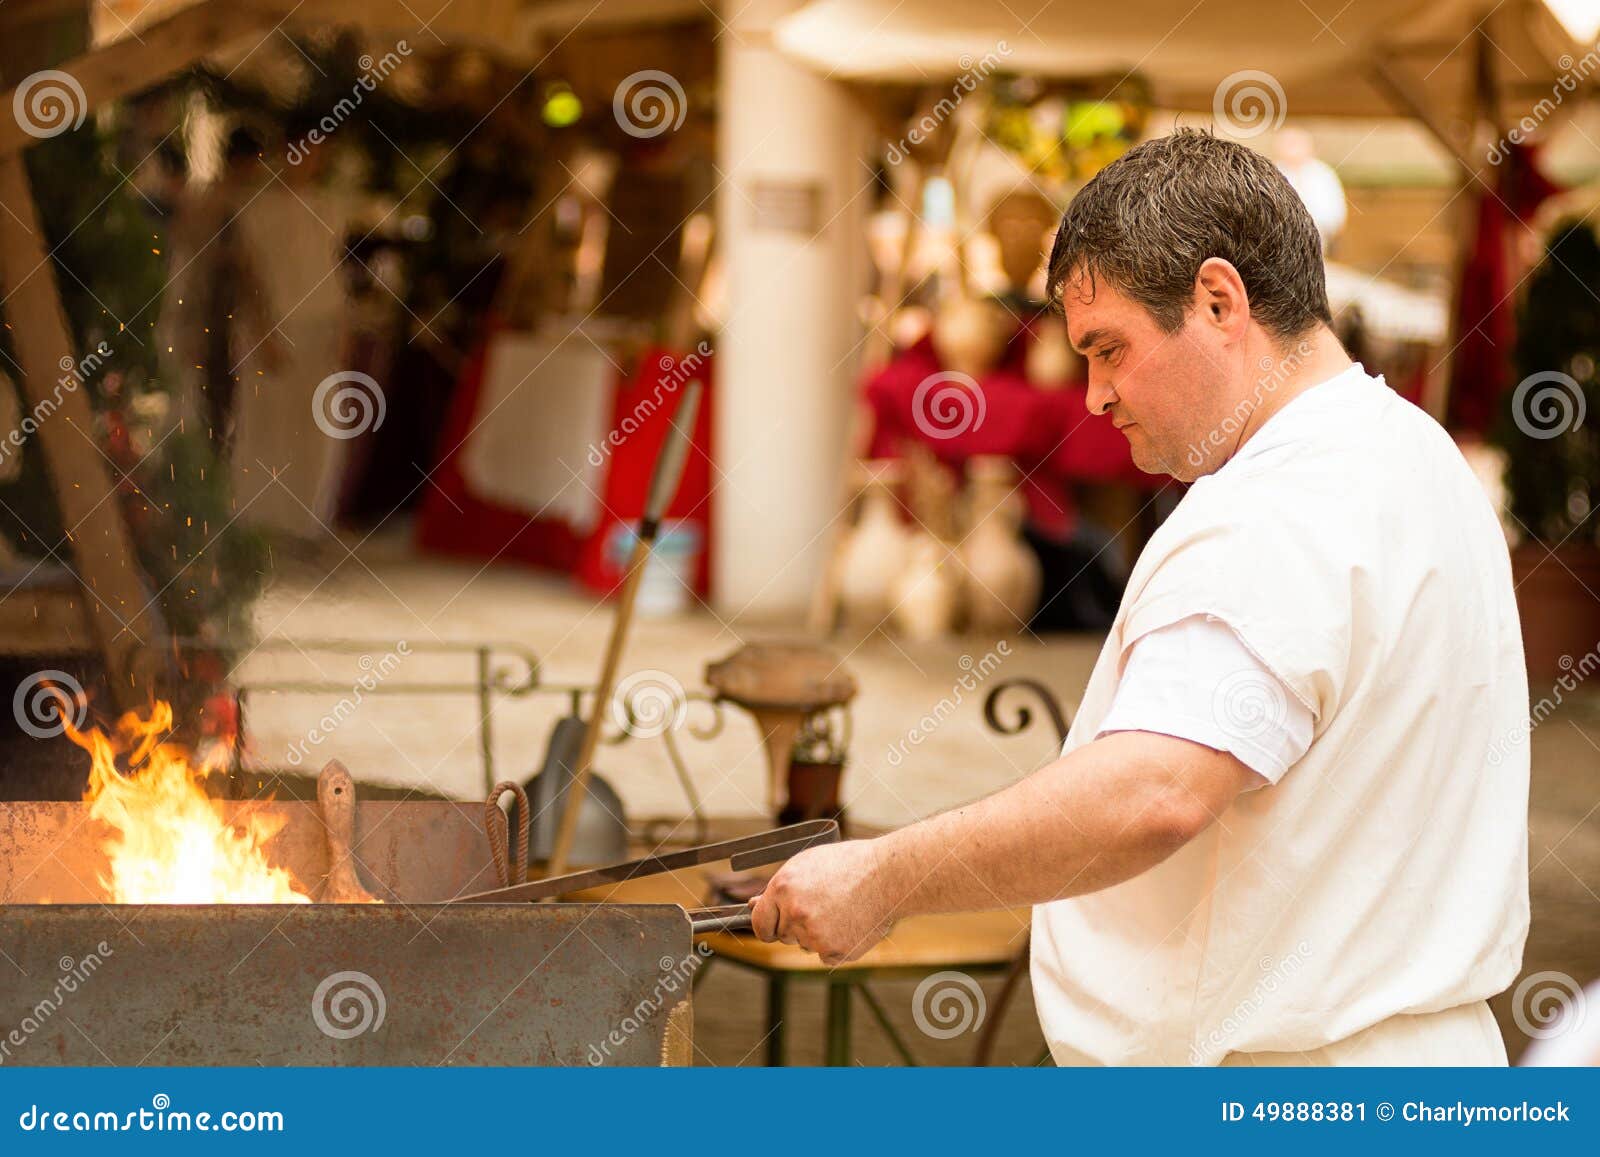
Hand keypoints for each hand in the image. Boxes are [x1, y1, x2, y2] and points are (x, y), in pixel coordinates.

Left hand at [749, 838, 896, 965]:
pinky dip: (837, 945)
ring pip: (807, 945)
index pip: (760, 923)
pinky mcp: (834, 951)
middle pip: (784, 935)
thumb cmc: (848, 865)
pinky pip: (827, 955)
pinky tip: (851, 923)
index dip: (768, 925)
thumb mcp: (807, 865)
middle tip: (824, 906)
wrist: (887, 875)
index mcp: (783, 888)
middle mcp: (794, 912)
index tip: (775, 926)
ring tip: (842, 909)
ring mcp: (814, 935)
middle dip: (797, 926)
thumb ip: (779, 889)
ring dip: (819, 935)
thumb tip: (752, 905)